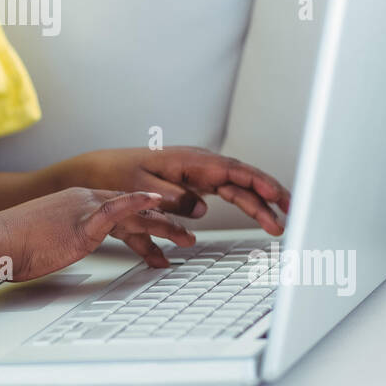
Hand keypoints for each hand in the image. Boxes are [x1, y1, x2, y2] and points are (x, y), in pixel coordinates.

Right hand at [0, 187, 194, 281]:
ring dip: (164, 225)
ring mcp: (84, 211)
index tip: (163, 225)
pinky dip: (137, 205)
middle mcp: (84, 201)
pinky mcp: (82, 224)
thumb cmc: (14, 245)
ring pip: (135, 213)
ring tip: (187, 237)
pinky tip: (154, 204)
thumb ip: (62, 241)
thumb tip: (63, 253)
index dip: (144, 216)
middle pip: (134, 209)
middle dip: (164, 222)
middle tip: (188, 234)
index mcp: (76, 203)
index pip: (118, 207)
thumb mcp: (45, 239)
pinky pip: (115, 210)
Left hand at [66, 146, 291, 240]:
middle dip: (267, 197)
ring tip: (276, 224)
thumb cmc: (116, 173)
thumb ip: (171, 196)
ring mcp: (196, 176)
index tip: (280, 197)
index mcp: (189, 161)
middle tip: (289, 217)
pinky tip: (258, 214)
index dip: (259, 183)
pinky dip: (240, 205)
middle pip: (240, 182)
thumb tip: (202, 208)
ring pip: (234, 190)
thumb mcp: (140, 186)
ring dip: (256, 205)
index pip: (233, 171)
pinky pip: (223, 195)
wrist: (96, 172)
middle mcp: (198, 166)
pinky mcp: (191, 187)